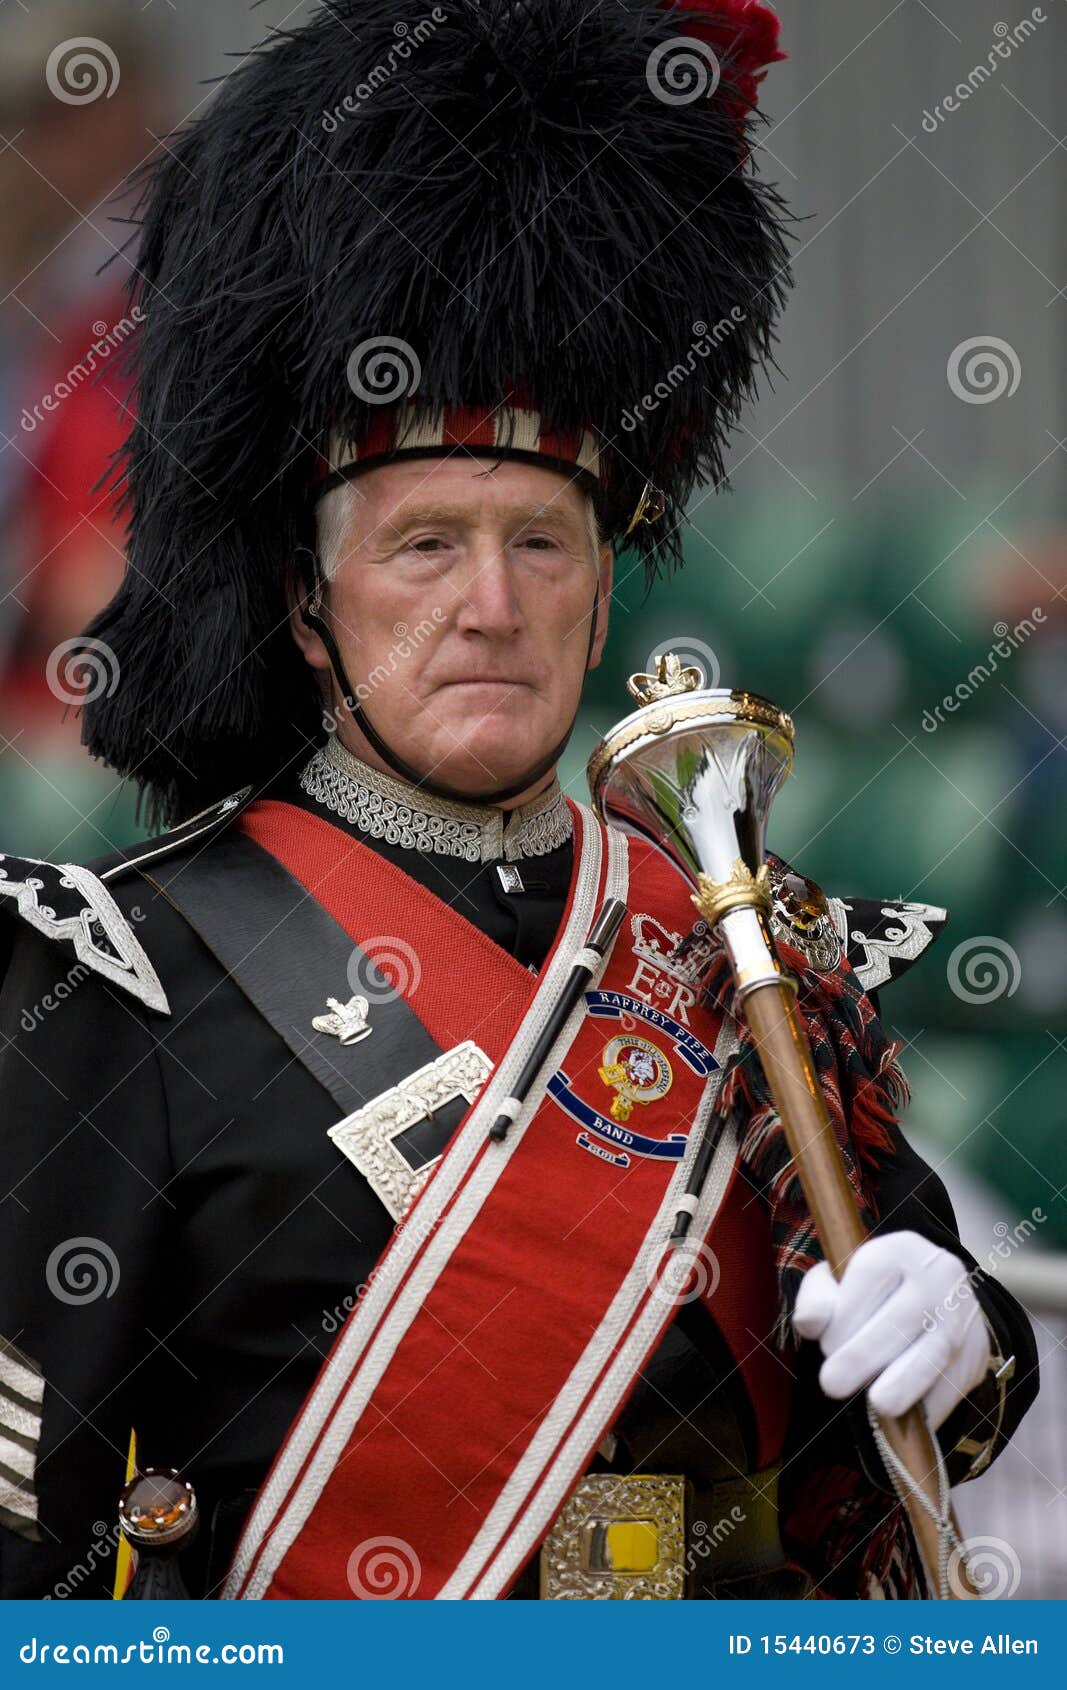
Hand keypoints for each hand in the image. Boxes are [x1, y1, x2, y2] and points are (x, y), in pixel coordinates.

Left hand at [793, 1231, 990, 1429]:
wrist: (938, 1296)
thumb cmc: (875, 1292)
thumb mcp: (838, 1279)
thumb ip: (816, 1297)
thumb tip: (810, 1325)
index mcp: (899, 1249)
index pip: (867, 1279)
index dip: (842, 1318)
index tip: (827, 1345)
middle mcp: (938, 1277)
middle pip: (897, 1323)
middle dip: (859, 1358)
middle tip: (832, 1384)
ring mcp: (962, 1316)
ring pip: (930, 1358)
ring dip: (899, 1387)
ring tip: (876, 1404)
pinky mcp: (977, 1354)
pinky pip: (950, 1387)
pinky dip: (926, 1407)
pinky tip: (905, 1413)